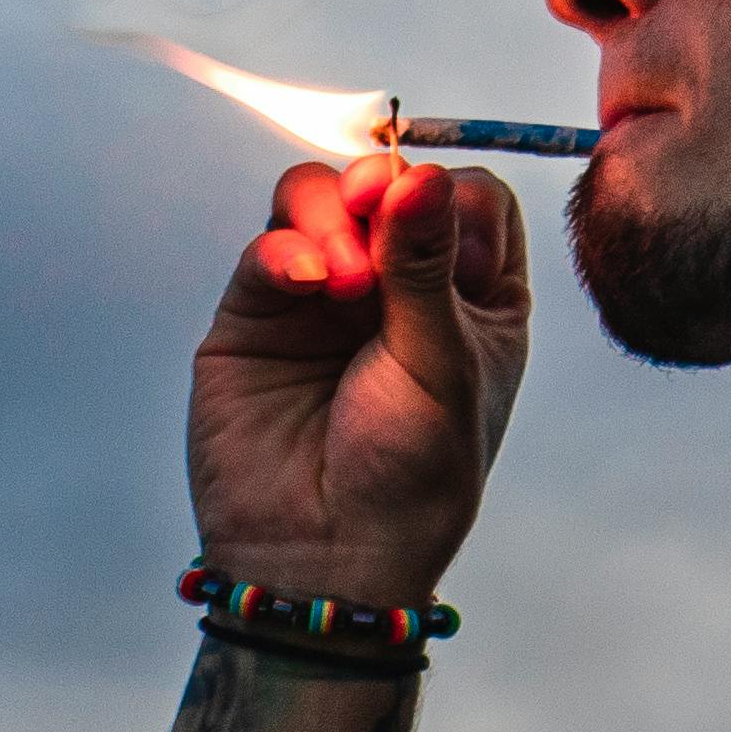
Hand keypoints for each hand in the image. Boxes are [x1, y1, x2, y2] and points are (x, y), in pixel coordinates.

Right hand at [187, 152, 529, 604]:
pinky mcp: (258, 315)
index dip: (448, 192)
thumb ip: (427, 265)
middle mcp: (398, 288)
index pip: (467, 200)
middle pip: (386, 183)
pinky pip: (268, 248)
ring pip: (319, 199)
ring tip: (343, 277)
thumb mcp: (444, 365)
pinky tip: (307, 284)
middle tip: (375, 203)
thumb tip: (418, 174)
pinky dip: (285, 250)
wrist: (325, 556)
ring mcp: (324, 296)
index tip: (435, 214)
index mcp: (472, 302)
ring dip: (330, 212)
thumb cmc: (410, 477)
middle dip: (380, 183)